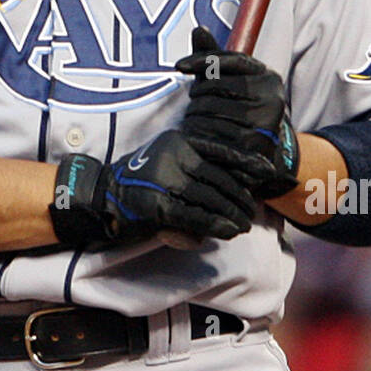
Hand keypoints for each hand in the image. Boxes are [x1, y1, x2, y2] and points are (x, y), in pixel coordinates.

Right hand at [50, 129, 265, 248]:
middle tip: (251, 212)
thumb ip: (196, 166)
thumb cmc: (141, 178)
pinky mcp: (158, 205)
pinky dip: (216, 225)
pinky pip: (196, 217)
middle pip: (219, 178)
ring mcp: (165, 179)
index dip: (246, 161)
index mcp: (179, 140)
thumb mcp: (168, 159)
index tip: (267, 171)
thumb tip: (235, 182)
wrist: (103, 193)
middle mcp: (173, 155)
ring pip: (211, 199)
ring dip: (232, 214)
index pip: (220, 150)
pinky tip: (228, 231)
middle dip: (240, 197)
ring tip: (243, 224)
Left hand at [175, 25, 299, 199]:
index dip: (203, 60)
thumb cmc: (242, 109)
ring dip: (194, 113)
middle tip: (193, 102)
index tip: (179, 66)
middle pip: (218, 85)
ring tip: (194, 118)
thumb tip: (198, 29)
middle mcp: (272, 97)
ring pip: (212, 108)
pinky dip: (198, 131)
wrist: (264, 152)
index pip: (231, 59)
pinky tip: (194, 133)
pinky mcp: (254, 144)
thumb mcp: (232, 83)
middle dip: (197, 93)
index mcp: (268, 77)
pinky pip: (214, 132)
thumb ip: (214, 59)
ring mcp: (265, 122)